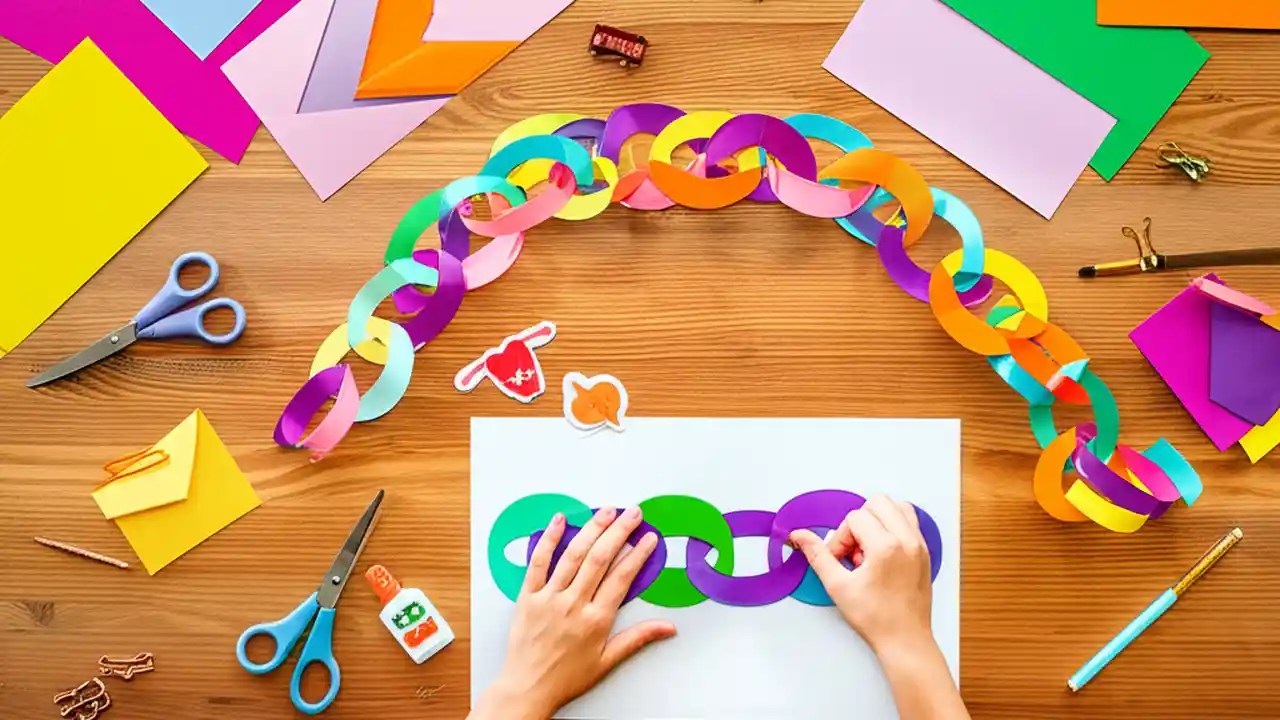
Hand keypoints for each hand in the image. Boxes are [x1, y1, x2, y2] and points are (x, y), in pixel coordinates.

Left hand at [470, 507, 676, 719]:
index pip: (622, 578)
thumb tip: (669, 628)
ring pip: (573, 555)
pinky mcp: (528, 596)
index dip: (638, 554)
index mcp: (596, 620)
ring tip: (606, 511)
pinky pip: (538, 563)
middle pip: (600, 559)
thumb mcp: (607, 661)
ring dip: (592, 529)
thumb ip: (638, 639)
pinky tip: (559, 520)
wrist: (527, 688)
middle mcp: (574, 604)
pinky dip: (549, 539)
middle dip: (619, 531)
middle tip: (633, 513)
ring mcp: (549, 598)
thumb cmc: (566, 678)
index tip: (649, 538)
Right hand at [790, 495, 967, 718]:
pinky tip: (881, 553)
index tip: (840, 560)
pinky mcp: (924, 552)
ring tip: (869, 548)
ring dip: (878, 520)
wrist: (905, 640)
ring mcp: (919, 545)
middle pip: (877, 503)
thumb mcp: (838, 586)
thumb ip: (818, 555)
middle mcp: (908, 540)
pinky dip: (892, 528)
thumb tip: (799, 536)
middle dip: (859, 523)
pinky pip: (909, 522)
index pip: (855, 518)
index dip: (840, 537)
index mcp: (887, 547)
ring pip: (897, 507)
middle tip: (854, 551)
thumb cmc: (876, 619)